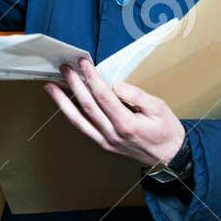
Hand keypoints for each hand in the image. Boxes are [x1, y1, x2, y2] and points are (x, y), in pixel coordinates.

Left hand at [44, 57, 185, 166]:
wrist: (170, 157)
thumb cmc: (166, 131)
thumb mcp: (159, 108)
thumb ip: (137, 96)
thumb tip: (116, 86)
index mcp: (127, 124)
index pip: (103, 96)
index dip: (91, 78)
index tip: (83, 63)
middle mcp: (112, 134)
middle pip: (87, 106)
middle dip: (74, 85)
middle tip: (65, 68)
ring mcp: (106, 141)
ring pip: (78, 120)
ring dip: (63, 101)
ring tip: (51, 86)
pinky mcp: (103, 144)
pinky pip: (83, 128)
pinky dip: (71, 114)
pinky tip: (63, 103)